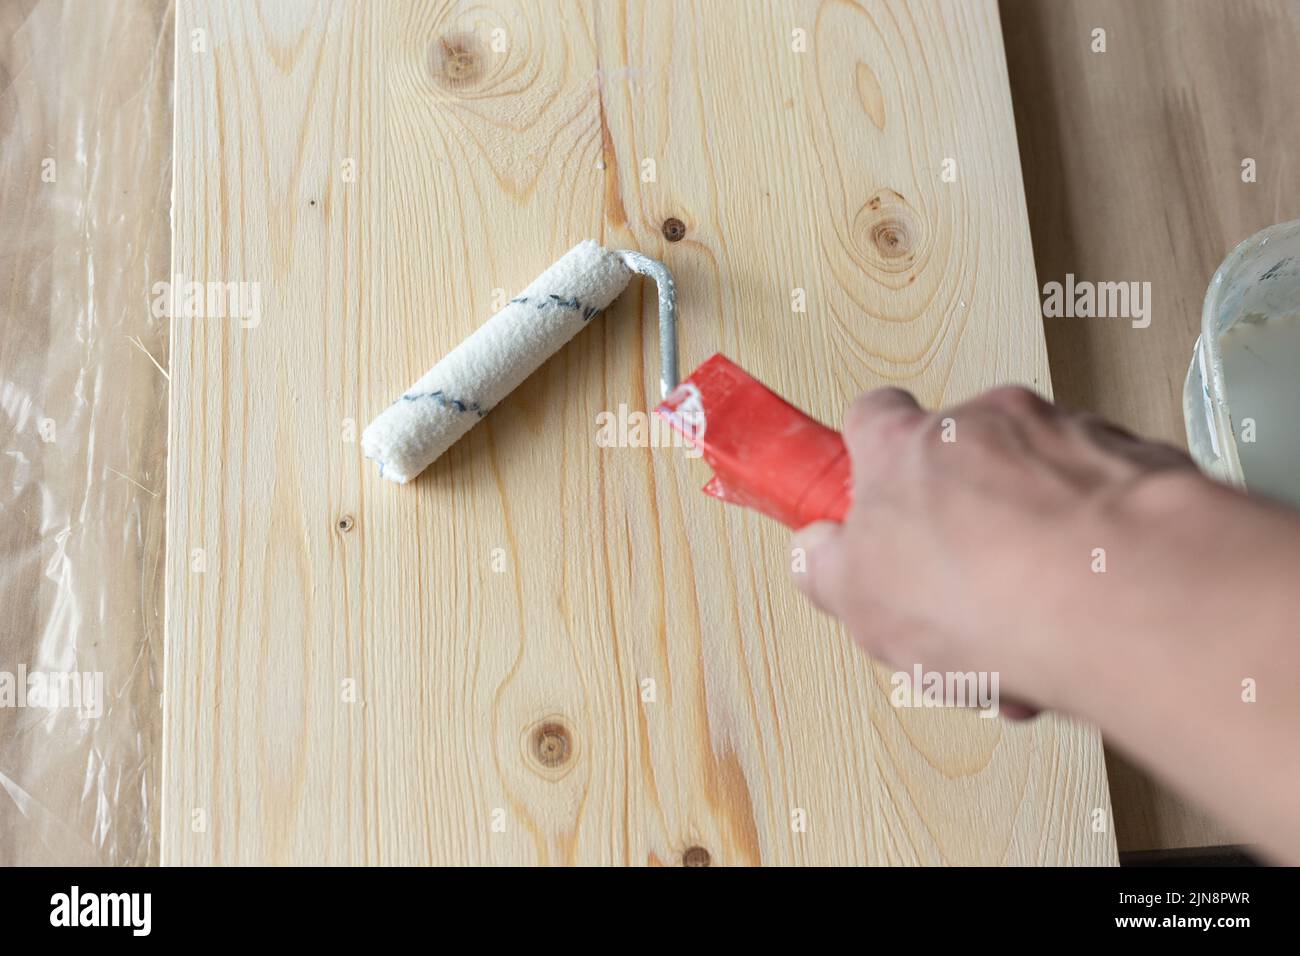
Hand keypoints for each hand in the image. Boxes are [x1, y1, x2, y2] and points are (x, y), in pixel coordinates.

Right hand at [790, 385, 1195, 715]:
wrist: (1118, 597)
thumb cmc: (987, 593)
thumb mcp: (861, 602)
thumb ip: (827, 569)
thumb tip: (813, 555)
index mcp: (906, 447)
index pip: (872, 417)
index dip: (873, 457)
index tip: (880, 500)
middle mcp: (988, 420)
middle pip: (965, 462)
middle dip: (968, 525)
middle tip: (971, 599)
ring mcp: (1070, 434)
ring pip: (1040, 488)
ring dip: (1035, 546)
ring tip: (1038, 634)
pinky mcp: (1142, 461)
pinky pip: (1106, 504)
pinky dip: (1099, 550)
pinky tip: (1094, 618)